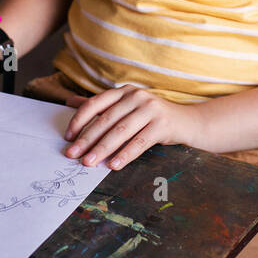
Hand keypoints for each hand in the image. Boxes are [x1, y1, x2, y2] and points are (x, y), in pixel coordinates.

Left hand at [62, 84, 204, 168]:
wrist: (189, 122)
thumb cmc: (153, 117)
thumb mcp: (127, 108)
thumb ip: (101, 106)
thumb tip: (68, 102)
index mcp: (124, 91)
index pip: (95, 104)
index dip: (79, 120)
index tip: (68, 137)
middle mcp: (136, 96)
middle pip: (106, 120)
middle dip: (87, 139)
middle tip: (72, 154)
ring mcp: (150, 109)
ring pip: (121, 131)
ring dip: (102, 149)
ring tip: (89, 162)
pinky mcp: (162, 124)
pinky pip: (140, 142)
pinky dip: (125, 154)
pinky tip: (114, 165)